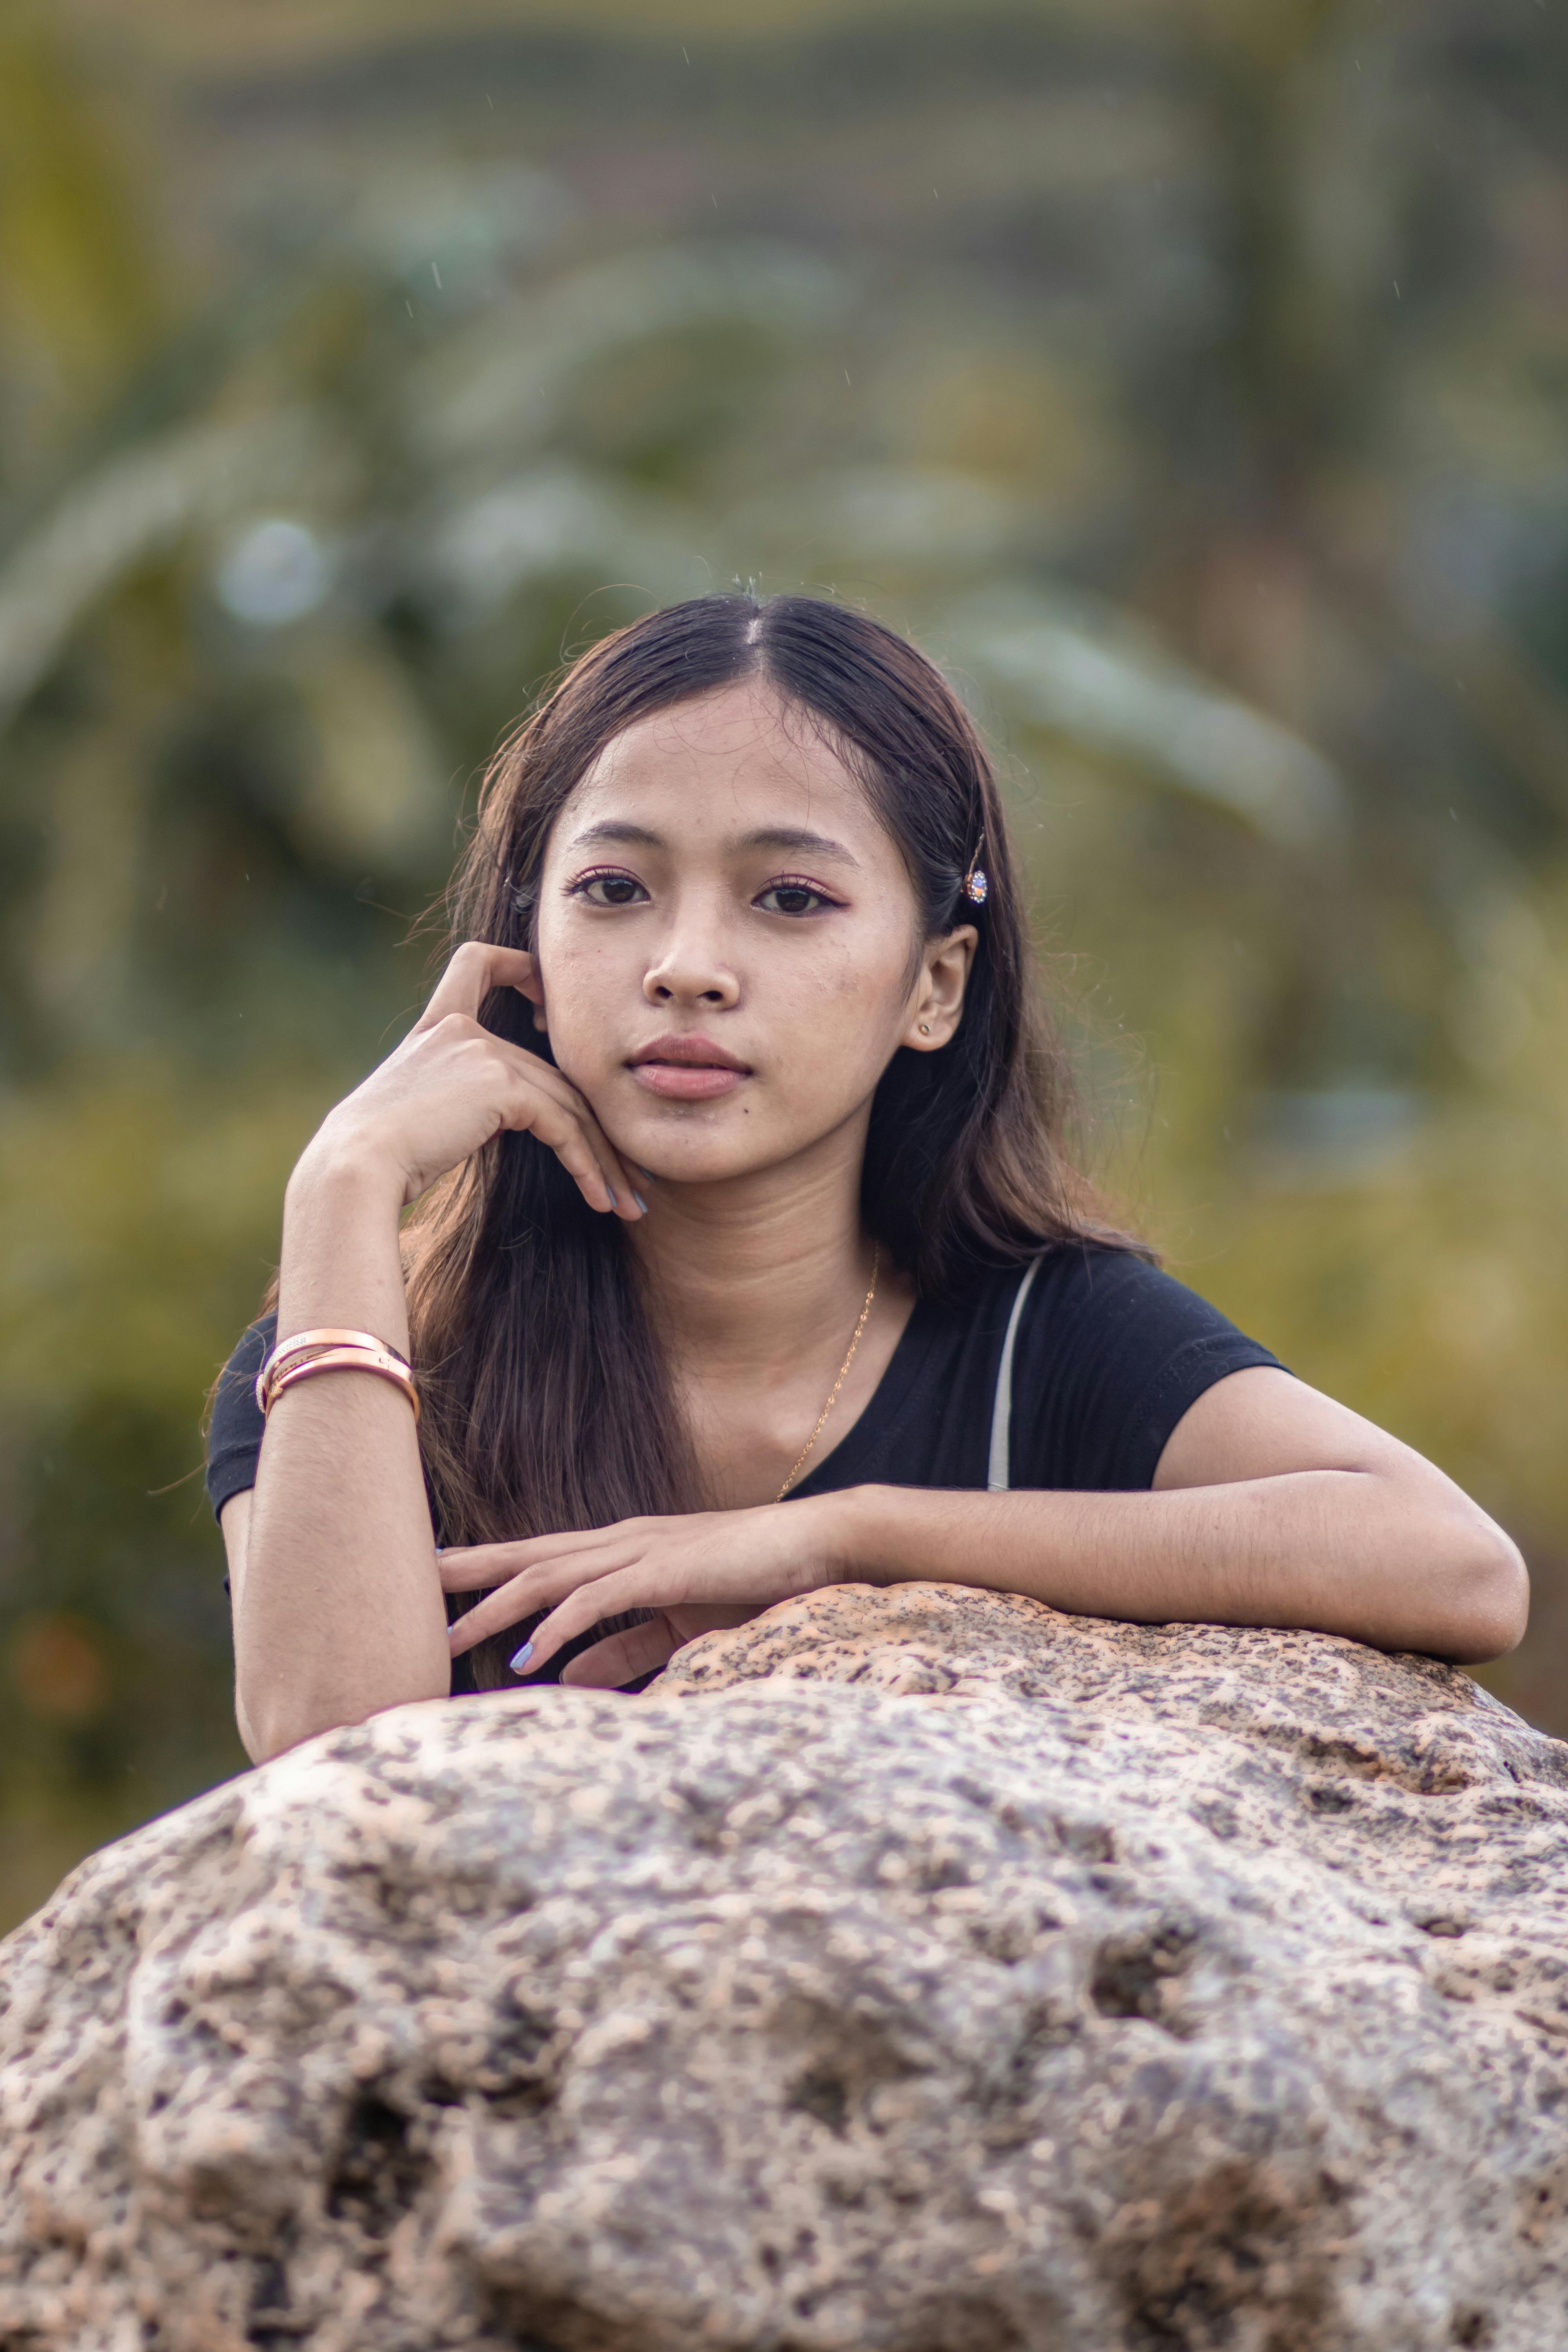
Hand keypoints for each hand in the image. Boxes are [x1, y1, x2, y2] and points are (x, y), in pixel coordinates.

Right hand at [297, 940, 644, 1217]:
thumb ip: (468, 1096)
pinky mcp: (501, 1085)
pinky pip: (563, 1126)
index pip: (477, 961)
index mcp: (435, 1025)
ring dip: (605, 1159)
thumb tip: (512, 1120)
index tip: (545, 1001)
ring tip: (630, 1202)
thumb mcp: (424, 1110)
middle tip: (631, 1174)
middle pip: (553, 1072)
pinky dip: (587, 1166)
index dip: (518, 965)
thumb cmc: (380, 1154)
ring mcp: (483, 1051)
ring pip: (569, 1103)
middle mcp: (461, 1028)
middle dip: (598, 1127)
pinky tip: (601, 1199)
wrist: (355, 1165)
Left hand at [439, 1492, 857, 1687]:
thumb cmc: (751, 1583)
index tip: (433, 1583)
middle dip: (465, 1573)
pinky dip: (559, 1627)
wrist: (818, 1546)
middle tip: (404, 1586)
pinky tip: (529, 1655)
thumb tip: (566, 1676)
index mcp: (621, 1553)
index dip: (485, 1571)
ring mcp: (641, 1552)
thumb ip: (621, 1648)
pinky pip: (598, 1600)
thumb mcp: (674, 1624)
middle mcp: (620, 1543)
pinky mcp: (665, 1571)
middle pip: (526, 1557)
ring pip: (549, 1576)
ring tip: (449, 1637)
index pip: (538, 1560)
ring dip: (496, 1608)